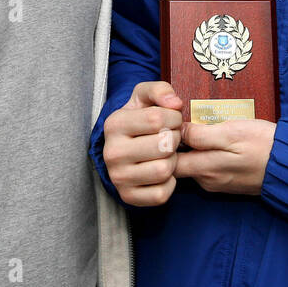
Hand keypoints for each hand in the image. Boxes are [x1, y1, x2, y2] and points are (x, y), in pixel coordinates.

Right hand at [103, 81, 183, 206]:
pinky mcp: (128, 197)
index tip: (171, 120)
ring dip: (172, 161)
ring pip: (164, 170)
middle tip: (170, 137)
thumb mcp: (144, 98)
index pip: (157, 119)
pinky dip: (169, 183)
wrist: (123, 149)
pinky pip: (161, 193)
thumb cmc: (139, 120)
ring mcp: (118, 177)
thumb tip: (175, 103)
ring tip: (165, 154)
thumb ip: (160, 90)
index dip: (174, 118)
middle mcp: (112, 152)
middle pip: (163, 145)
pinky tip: (161, 171)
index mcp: (114, 124)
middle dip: (175, 139)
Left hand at [174, 118, 276, 195]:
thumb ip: (201, 134)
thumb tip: (178, 132)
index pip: (167, 162)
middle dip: (176, 147)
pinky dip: (206, 154)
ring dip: (192, 149)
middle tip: (180, 124)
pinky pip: (208, 168)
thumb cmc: (262, 145)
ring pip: (194, 165)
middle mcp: (206, 181)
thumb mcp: (231, 132)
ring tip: (196, 128)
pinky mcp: (228, 182)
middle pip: (179, 164)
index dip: (162, 144)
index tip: (166, 126)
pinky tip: (213, 140)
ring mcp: (217, 184)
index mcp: (204, 169)